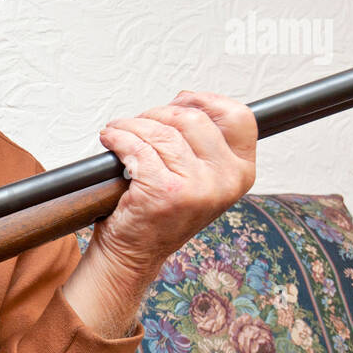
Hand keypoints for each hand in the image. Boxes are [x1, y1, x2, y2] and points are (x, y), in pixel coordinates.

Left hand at [92, 90, 256, 278]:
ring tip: (119, 131)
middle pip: (192, 118)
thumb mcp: (200, 178)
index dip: (206, 101)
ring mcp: (197, 188)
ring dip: (132, 125)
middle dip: (158, 113)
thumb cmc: (162, 212)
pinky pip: (138, 147)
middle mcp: (226, 181)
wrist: (135, 252)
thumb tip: (185, 102)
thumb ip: (204, 144)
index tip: (180, 100)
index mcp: (241, 172)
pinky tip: (111, 139)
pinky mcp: (164, 191)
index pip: (238, 117)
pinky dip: (118, 137)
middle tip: (139, 123)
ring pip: (161, 131)